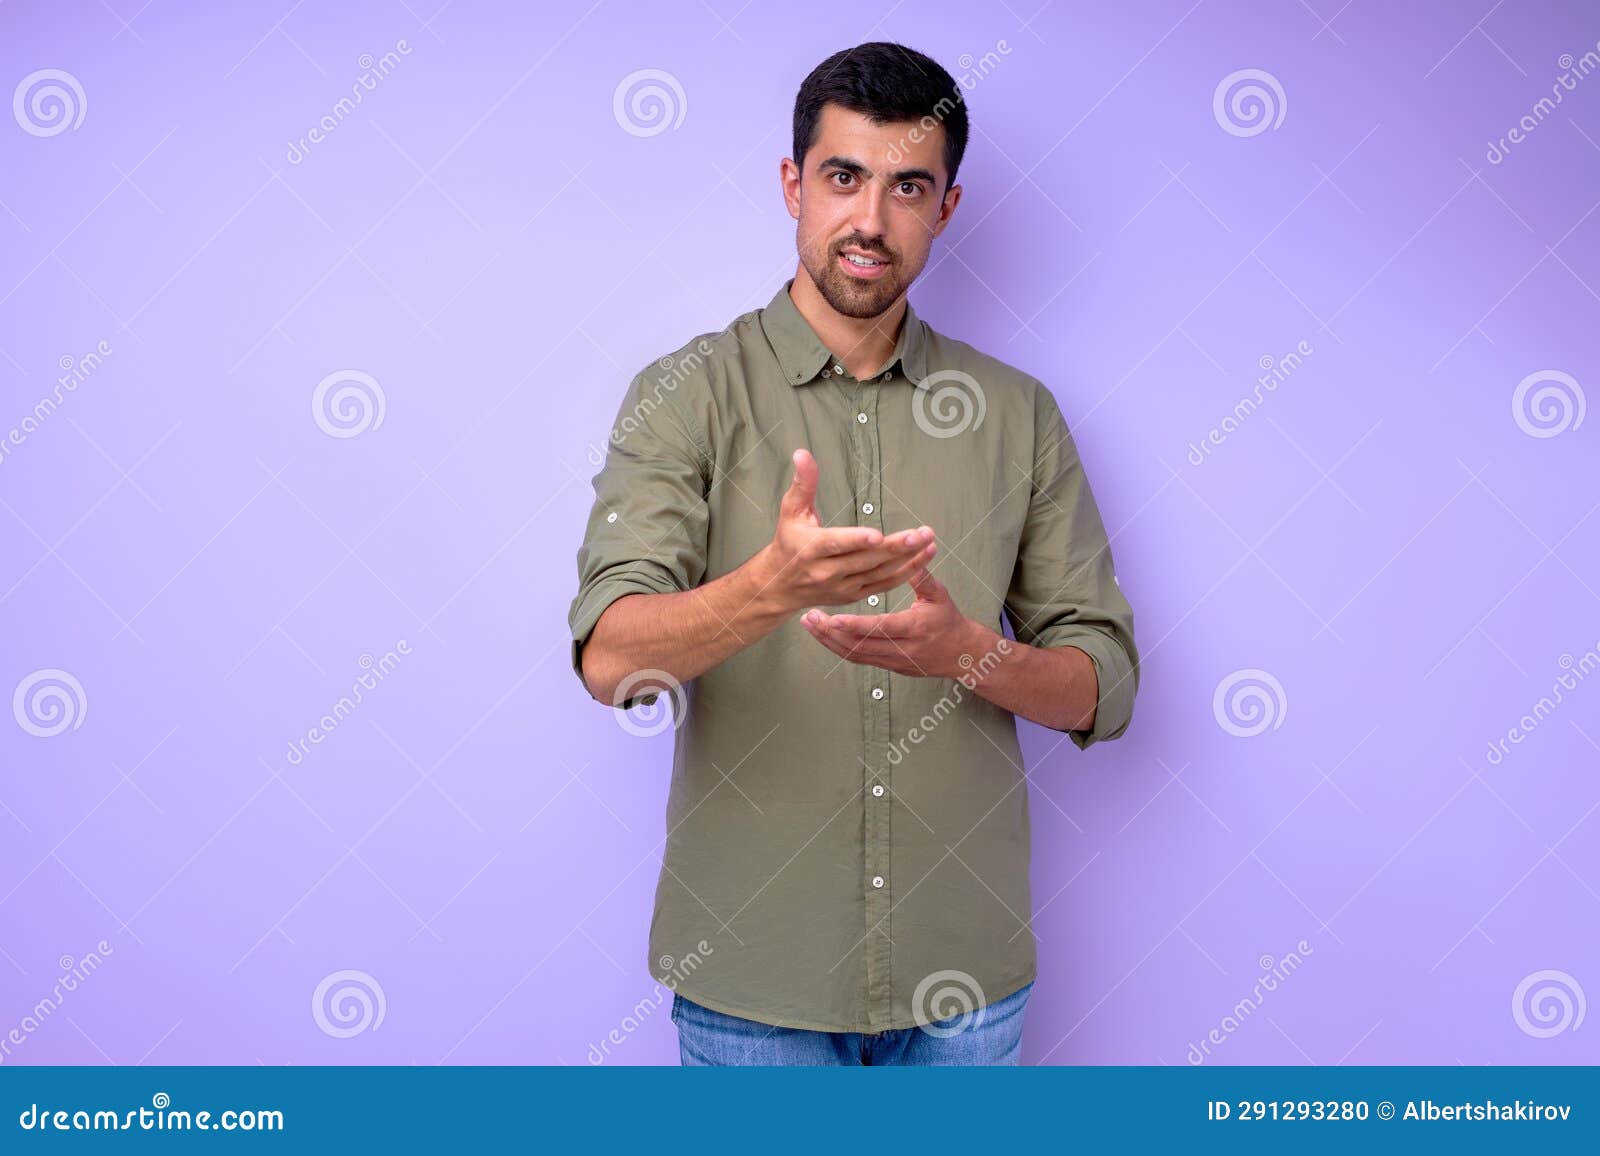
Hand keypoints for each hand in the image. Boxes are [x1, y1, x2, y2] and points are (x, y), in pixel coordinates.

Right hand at [756, 448, 936, 612]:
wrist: (780, 586)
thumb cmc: (788, 541)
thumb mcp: (791, 511)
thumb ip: (803, 483)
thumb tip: (802, 453)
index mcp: (810, 549)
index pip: (836, 544)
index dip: (856, 540)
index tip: (878, 536)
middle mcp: (827, 572)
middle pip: (866, 559)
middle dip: (896, 546)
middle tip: (922, 532)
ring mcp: (842, 586)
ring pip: (879, 573)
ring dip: (908, 559)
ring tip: (929, 541)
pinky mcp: (854, 595)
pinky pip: (884, 585)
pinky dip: (906, 573)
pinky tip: (924, 557)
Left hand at [799, 566, 988, 679]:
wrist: (961, 655)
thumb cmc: (948, 620)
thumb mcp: (940, 596)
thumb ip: (923, 577)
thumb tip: (915, 553)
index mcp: (914, 629)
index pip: (880, 628)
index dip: (855, 625)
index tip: (833, 619)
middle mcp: (901, 649)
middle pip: (860, 646)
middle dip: (831, 634)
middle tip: (809, 618)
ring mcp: (893, 662)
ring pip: (855, 655)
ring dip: (829, 642)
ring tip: (809, 625)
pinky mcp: (888, 667)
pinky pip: (859, 659)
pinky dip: (839, 648)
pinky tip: (823, 636)